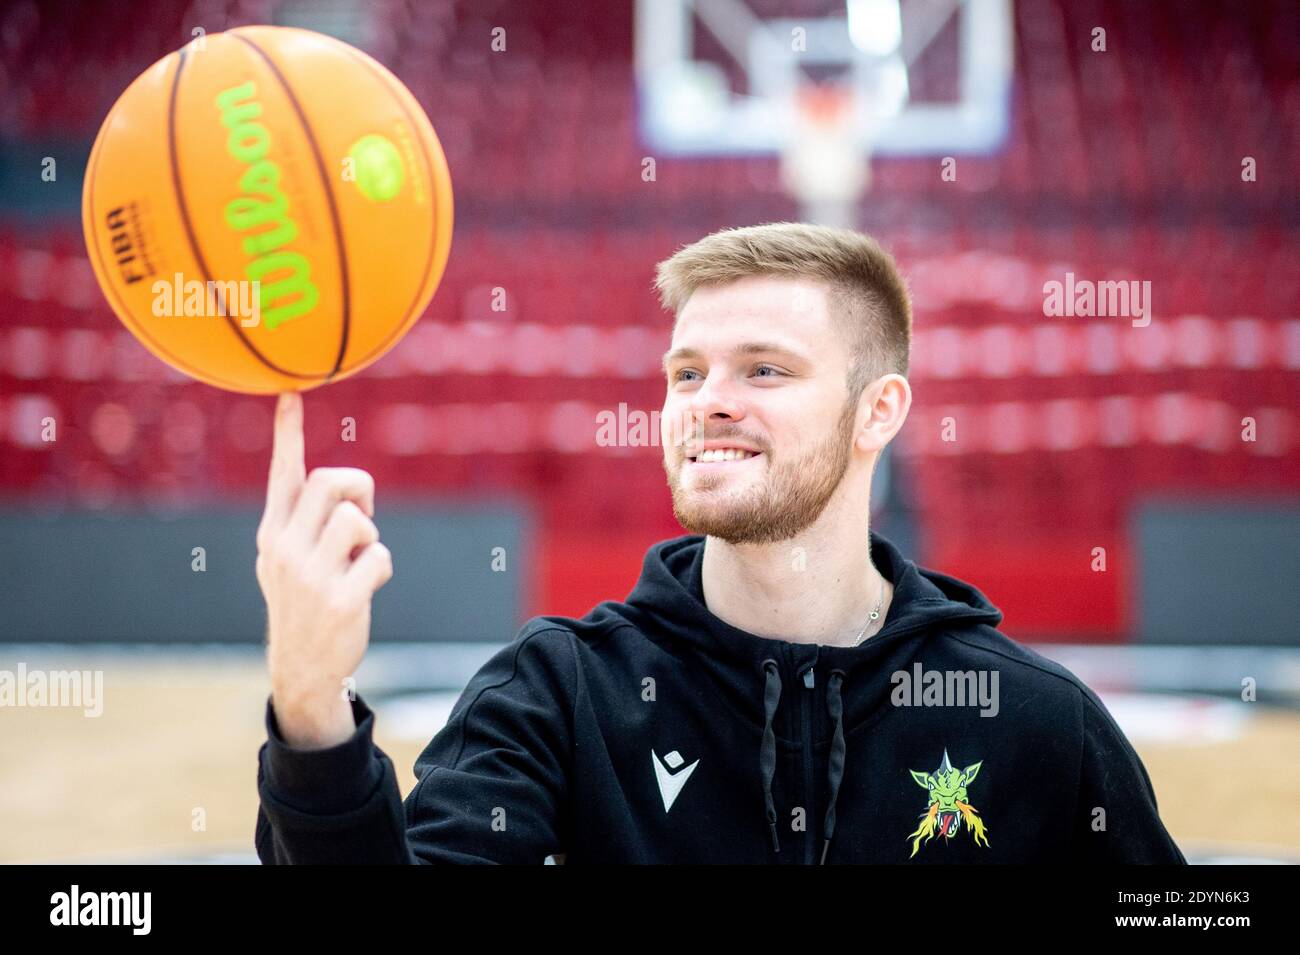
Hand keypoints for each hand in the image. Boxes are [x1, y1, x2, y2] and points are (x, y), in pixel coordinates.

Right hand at [256, 392, 392, 748]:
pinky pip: (379, 555)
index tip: (290, 394)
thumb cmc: (306, 605)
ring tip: (358, 559)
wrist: (303, 670)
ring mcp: (310, 576)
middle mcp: (284, 550)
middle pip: (329, 482)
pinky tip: (365, 588)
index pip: (282, 475)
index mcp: (271, 535)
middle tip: (362, 513)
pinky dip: (381, 568)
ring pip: (357, 518)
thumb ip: (304, 524)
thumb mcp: (288, 562)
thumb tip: (347, 490)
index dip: (288, 433)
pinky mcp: (341, 599)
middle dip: (357, 488)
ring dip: (370, 536)